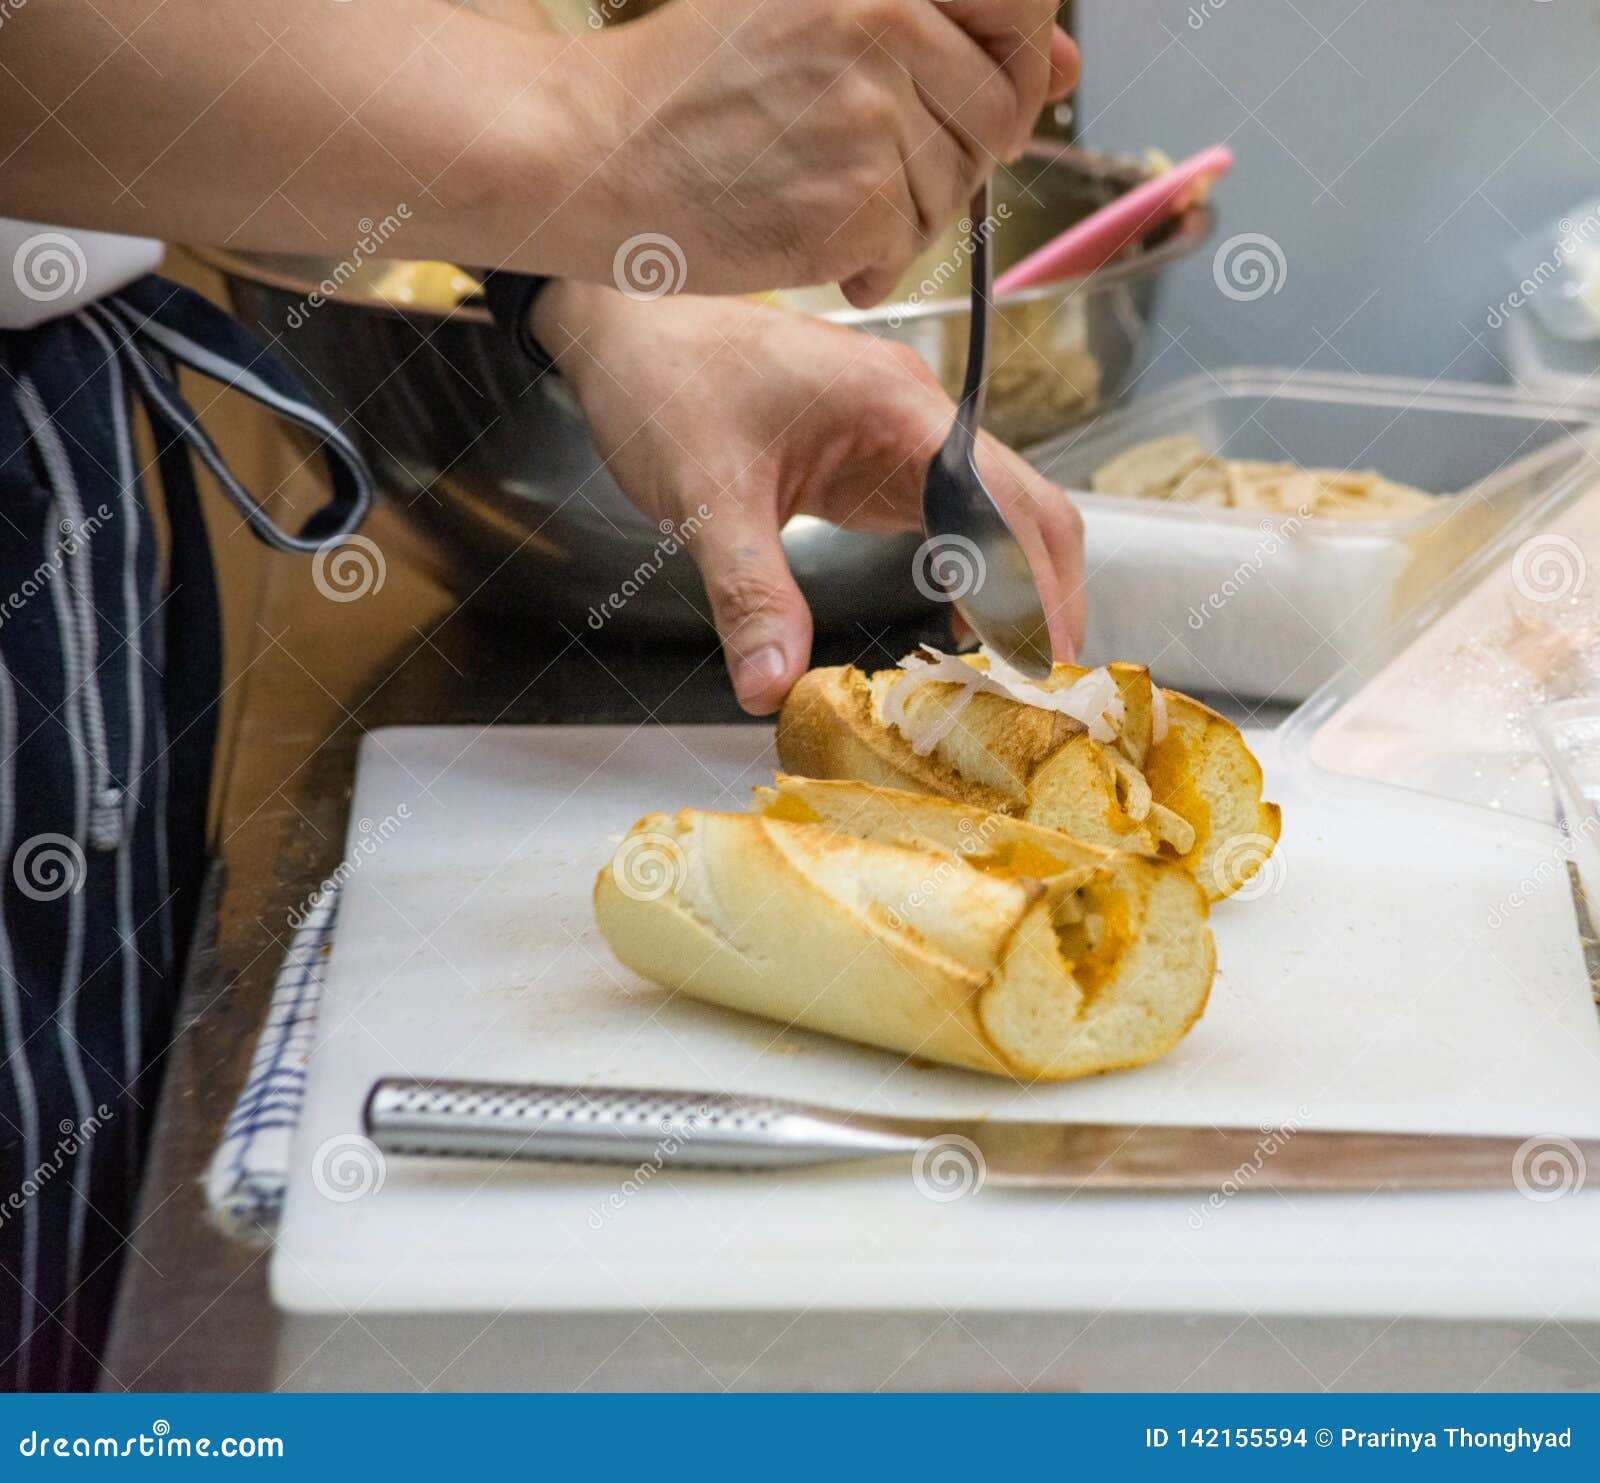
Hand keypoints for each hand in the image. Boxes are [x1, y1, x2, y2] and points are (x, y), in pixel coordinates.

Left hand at [536, 283, 1085, 713]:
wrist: (624, 326)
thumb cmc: (665, 381)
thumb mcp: (706, 497)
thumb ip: (750, 595)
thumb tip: (773, 687)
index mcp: (896, 407)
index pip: (1005, 498)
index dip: (1038, 583)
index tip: (1043, 658)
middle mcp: (916, 414)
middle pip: (1022, 503)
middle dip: (1044, 590)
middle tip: (1042, 677)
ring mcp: (900, 434)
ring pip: (992, 512)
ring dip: (1011, 583)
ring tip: (1011, 664)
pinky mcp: (876, 458)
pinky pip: (946, 516)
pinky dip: (966, 571)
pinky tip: (957, 622)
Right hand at [563, 0, 1077, 306]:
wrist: (592, 151)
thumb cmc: (688, 85)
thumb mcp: (810, 11)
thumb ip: (943, 25)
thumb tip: (1064, 61)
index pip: (1024, 4)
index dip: (1018, 60)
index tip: (978, 90)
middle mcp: (885, 20)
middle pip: (1000, 112)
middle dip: (954, 153)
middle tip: (870, 160)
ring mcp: (873, 113)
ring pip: (955, 189)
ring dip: (904, 215)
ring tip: (816, 195)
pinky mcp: (857, 202)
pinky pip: (909, 248)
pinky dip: (868, 264)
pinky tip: (808, 241)